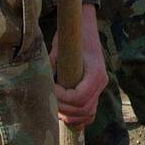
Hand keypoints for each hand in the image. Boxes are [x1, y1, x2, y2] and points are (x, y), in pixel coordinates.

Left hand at [50, 4, 107, 127]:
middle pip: (83, 109)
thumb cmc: (72, 35)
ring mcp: (101, 87)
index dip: (62, 98)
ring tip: (55, 108)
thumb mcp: (60, 47)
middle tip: (49, 100)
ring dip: (70, 115)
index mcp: (96, 72)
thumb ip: (52, 64)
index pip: (80, 97)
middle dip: (63, 108)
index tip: (50, 88)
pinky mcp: (95, 90)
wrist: (85, 27)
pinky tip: (65, 113)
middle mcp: (102, 81)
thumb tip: (42, 81)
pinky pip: (90, 111)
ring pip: (88, 113)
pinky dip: (79, 117)